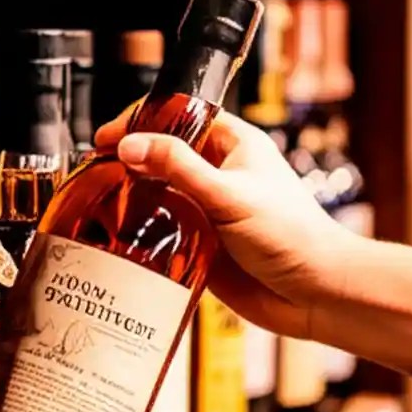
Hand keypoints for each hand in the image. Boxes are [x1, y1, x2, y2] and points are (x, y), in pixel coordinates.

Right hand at [94, 104, 359, 338]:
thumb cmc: (294, 236)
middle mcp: (219, 174)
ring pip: (159, 195)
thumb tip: (131, 145)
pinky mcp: (202, 245)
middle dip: (129, 161)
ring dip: (132, 199)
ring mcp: (209, 210)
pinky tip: (121, 240)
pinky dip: (142, 235)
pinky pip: (163, 233)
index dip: (141, 121)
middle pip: (162, 155)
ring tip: (99, 203)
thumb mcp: (230, 194)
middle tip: (95, 171)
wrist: (317, 295)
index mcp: (234, 145)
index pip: (179, 116)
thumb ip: (179, 168)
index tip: (107, 136)